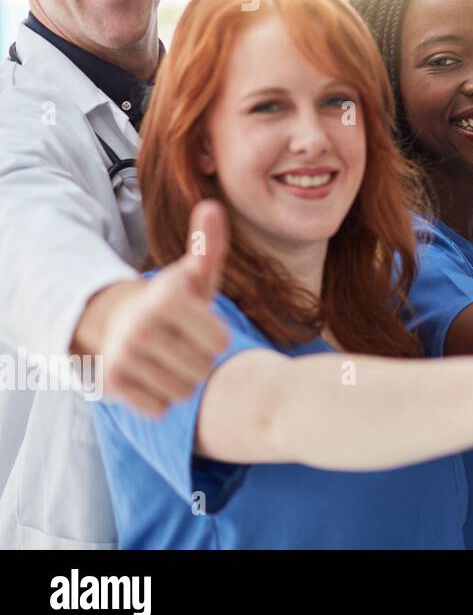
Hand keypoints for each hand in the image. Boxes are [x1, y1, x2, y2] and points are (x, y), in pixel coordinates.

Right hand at [97, 200, 232, 415]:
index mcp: (167, 300)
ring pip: (183, 392)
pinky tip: (152, 377)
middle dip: (200, 362)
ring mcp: (122, 356)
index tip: (201, 327)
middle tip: (183, 346)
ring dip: (182, 382)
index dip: (216, 339)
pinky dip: (160, 399)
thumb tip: (212, 206)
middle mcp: (141, 327)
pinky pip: (158, 408)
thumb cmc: (173, 301)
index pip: (220, 343)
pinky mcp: (110, 384)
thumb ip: (209, 246)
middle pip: (203, 370)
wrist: (116, 322)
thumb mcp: (193, 275)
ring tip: (169, 360)